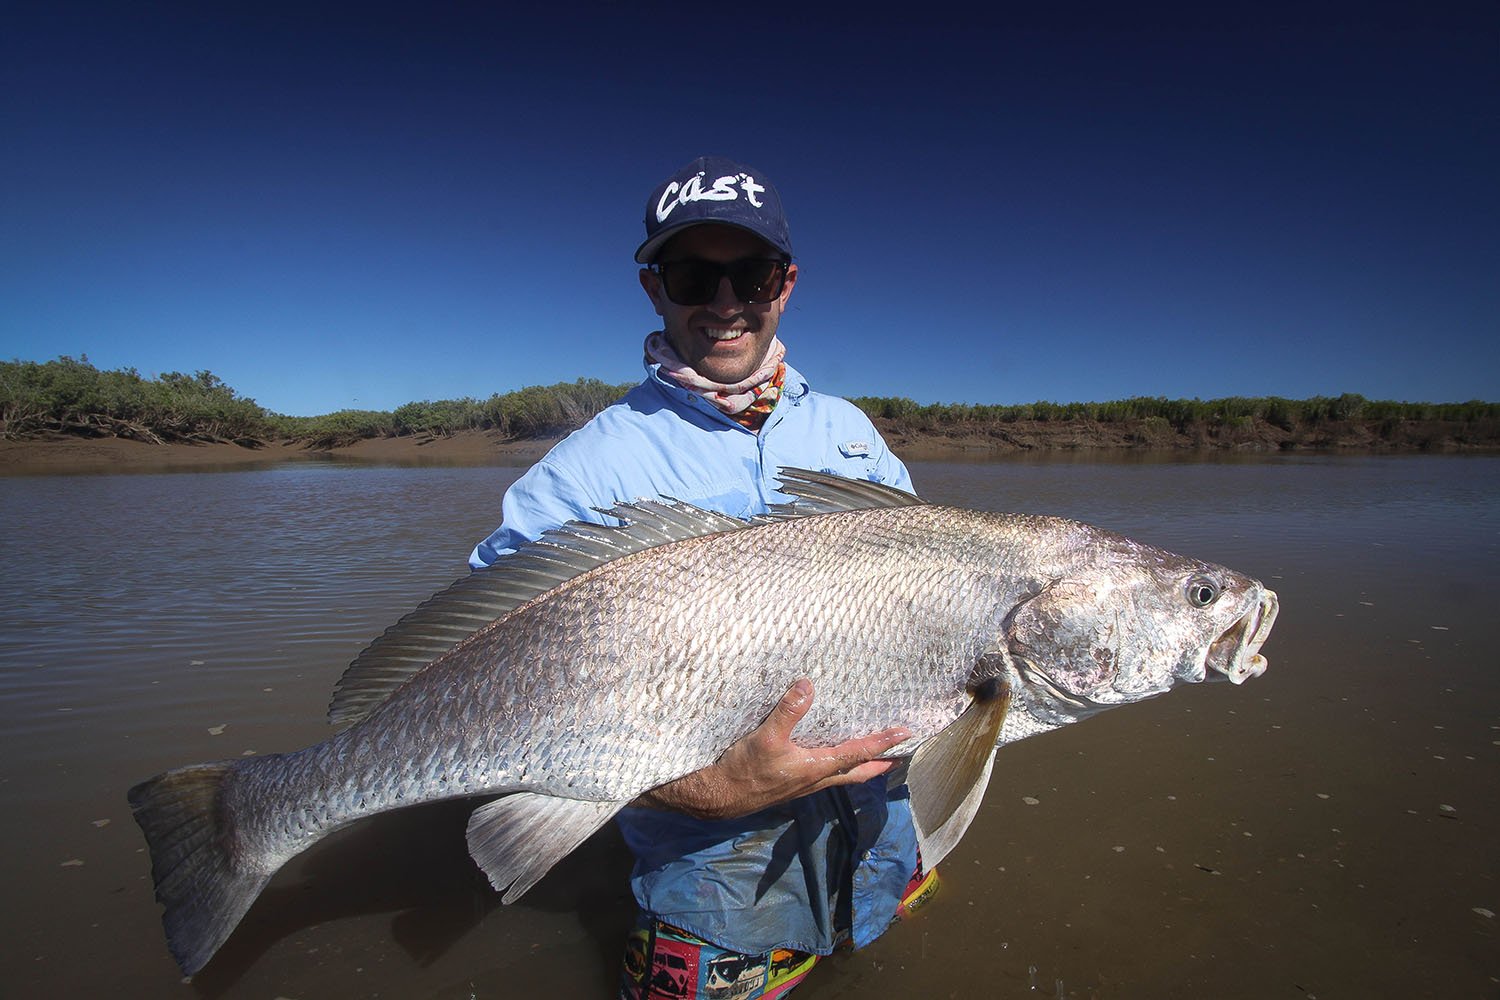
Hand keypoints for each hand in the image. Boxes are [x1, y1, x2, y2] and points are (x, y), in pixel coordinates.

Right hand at [636, 678, 911, 820]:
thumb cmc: (745, 769)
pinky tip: (828, 756)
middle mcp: (816, 780)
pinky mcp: (791, 784)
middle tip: (900, 755)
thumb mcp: (766, 737)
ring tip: (874, 757)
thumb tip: (807, 684)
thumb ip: (788, 711)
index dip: (883, 742)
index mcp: (816, 767)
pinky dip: (837, 765)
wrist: (719, 797)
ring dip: (860, 766)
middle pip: (857, 772)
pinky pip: (824, 775)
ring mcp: (803, 785)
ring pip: (842, 776)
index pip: (858, 752)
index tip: (905, 732)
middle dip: (880, 764)